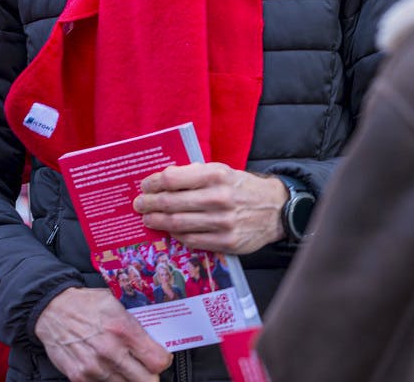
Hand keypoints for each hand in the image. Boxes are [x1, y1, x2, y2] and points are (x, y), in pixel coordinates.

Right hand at [34, 287, 170, 381]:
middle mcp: (110, 351)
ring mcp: (95, 368)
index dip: (162, 360)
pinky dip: (110, 379)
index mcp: (123, 330)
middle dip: (149, 374)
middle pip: (147, 380)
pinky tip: (106, 366)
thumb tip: (154, 339)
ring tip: (123, 364)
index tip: (159, 357)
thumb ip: (135, 324)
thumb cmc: (84, 304)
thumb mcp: (115, 303)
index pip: (158, 361)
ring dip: (129, 377)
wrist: (51, 310)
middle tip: (145, 366)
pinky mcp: (80, 377)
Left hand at [133, 163, 287, 254]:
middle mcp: (219, 198)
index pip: (173, 179)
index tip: (144, 185)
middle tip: (139, 205)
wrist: (274, 209)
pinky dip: (177, 235)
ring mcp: (223, 222)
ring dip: (158, 221)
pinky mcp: (227, 242)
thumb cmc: (240, 188)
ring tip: (148, 219)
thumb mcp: (222, 171)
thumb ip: (195, 174)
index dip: (153, 183)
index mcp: (216, 175)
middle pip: (171, 203)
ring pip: (178, 223)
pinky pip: (192, 240)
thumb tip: (163, 178)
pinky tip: (170, 231)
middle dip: (149, 204)